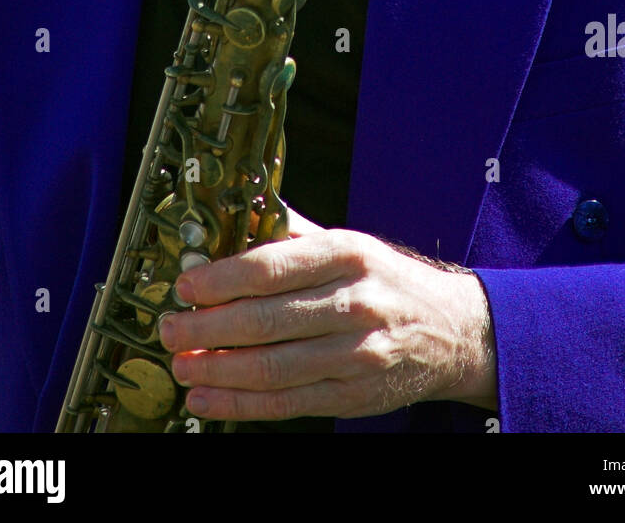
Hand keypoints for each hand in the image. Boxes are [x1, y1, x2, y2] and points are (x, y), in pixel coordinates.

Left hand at [158, 209, 496, 420]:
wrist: (454, 331)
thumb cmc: (387, 281)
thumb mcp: (349, 243)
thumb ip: (292, 235)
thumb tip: (231, 220)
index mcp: (347, 254)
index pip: (270, 267)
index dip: (220, 280)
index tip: (186, 286)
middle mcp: (354, 303)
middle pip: (264, 321)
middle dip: (207, 328)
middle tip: (171, 329)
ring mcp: (356, 354)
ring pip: (272, 367)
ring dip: (217, 370)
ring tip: (182, 365)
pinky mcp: (354, 395)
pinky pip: (287, 403)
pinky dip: (240, 404)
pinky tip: (209, 398)